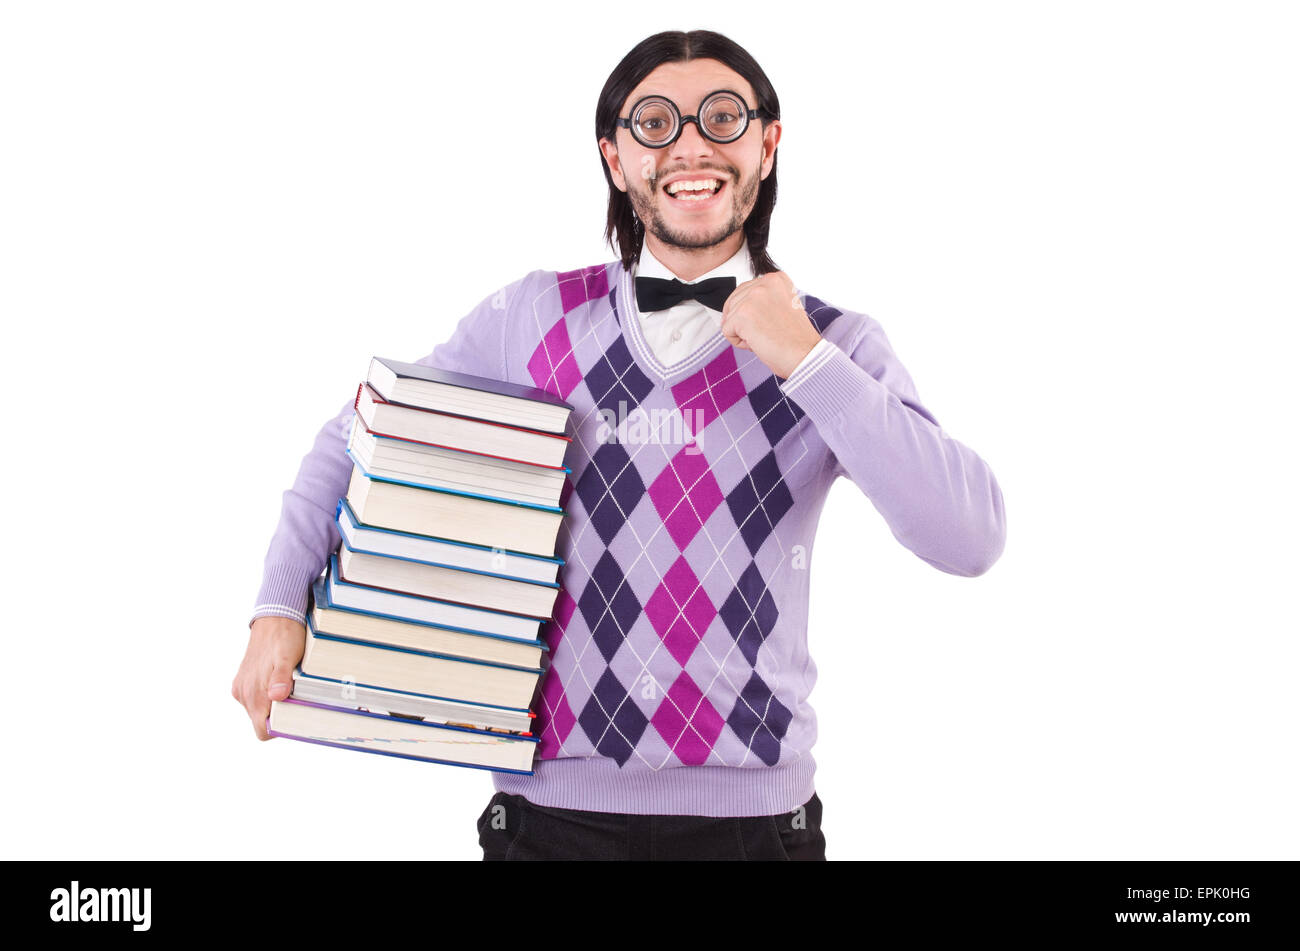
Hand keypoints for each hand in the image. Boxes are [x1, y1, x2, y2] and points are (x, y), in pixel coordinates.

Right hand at [231, 616, 305, 739]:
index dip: (279, 730)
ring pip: (258, 710)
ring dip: (273, 705)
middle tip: (297, 700)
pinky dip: (267, 695)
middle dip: (279, 717)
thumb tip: (276, 696)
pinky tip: (279, 681)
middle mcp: (244, 693)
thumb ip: (281, 678)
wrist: (274, 618)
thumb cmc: (285, 638)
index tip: (295, 719)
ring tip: (289, 687)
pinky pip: (255, 698)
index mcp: (254, 693)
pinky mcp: (243, 681)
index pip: (262, 730)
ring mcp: (242, 687)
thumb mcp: (289, 657)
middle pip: (261, 721)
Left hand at [719, 271, 822, 378]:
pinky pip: (726, 331)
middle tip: (769, 331)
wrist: (805, 355)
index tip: (771, 321)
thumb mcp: (782, 304)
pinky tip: (759, 342)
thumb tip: (739, 303)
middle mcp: (764, 282)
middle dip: (745, 322)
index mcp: (776, 278)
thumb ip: (764, 297)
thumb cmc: (795, 338)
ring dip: (744, 332)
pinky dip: (740, 342)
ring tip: (766, 336)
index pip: (745, 291)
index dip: (753, 313)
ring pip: (729, 317)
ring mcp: (752, 297)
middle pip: (733, 303)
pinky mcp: (742, 314)